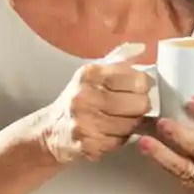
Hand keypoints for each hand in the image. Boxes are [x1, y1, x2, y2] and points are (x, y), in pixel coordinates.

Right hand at [38, 43, 153, 164]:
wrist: (50, 130)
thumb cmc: (77, 100)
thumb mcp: (92, 75)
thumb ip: (118, 62)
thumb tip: (141, 48)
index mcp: (90, 75)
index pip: (137, 79)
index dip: (144, 86)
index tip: (140, 89)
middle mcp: (86, 97)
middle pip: (139, 104)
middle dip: (141, 107)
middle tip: (133, 107)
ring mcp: (86, 122)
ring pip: (132, 124)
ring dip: (131, 124)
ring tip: (120, 120)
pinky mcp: (89, 145)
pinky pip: (121, 141)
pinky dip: (120, 138)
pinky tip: (110, 133)